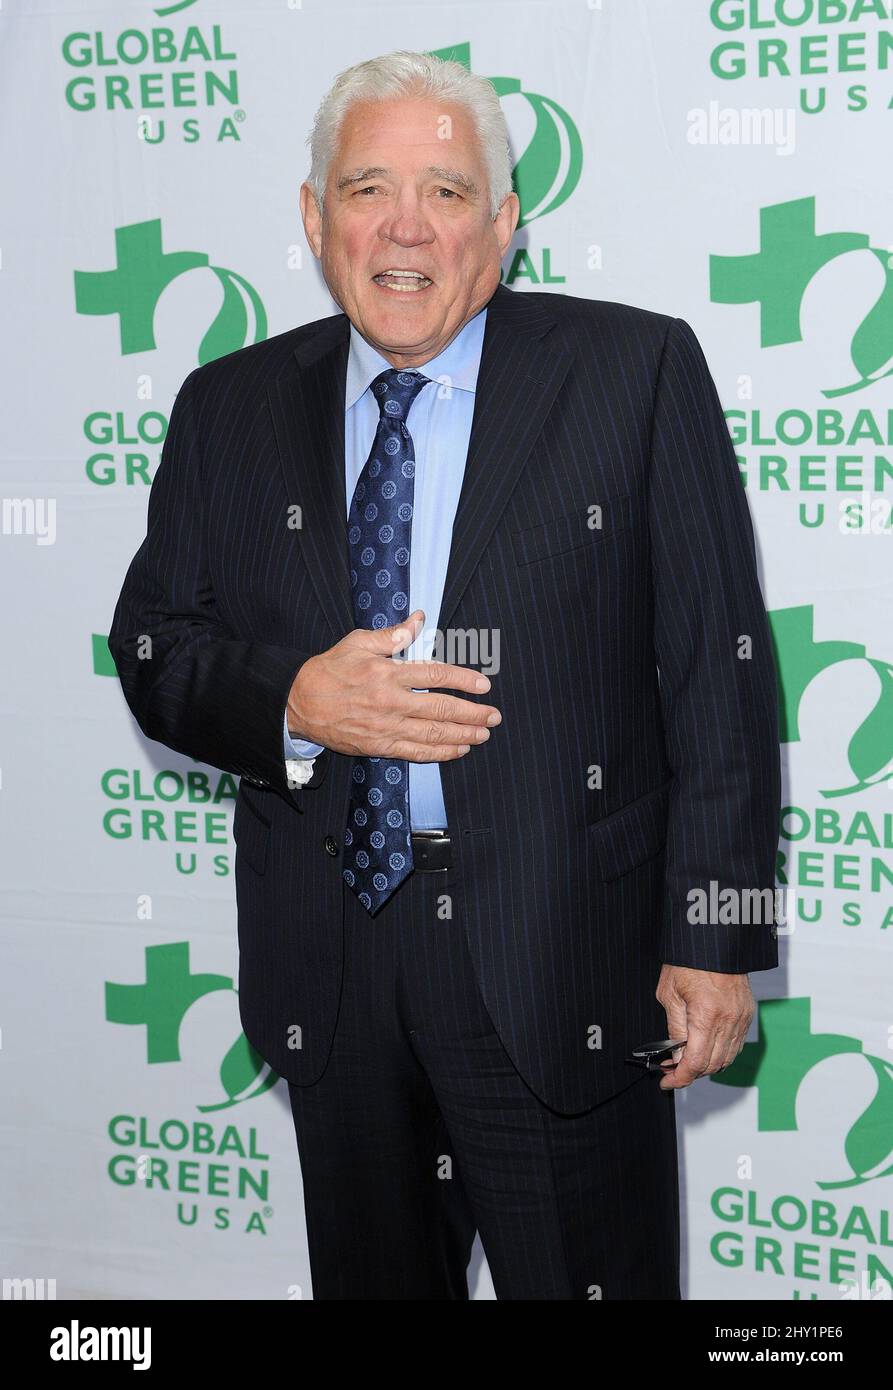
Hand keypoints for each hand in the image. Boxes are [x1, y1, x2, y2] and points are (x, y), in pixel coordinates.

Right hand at [286, 609, 501, 760]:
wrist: (299, 704)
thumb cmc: (329, 670)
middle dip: (472, 713)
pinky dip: (440, 753)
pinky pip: (416, 752)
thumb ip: (392, 635)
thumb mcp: (357, 643)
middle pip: (441, 710)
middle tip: (494, 714)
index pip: (437, 676)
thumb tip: (419, 619)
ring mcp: (387, 728)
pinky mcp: (380, 746)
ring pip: (433, 734)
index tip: (483, 685)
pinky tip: (458, 750)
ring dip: (463, 735)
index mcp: (388, 674)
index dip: (464, 680)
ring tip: (484, 734)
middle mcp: (391, 703)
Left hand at [654, 964, 754, 1090]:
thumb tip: (677, 1057)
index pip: (696, 1063)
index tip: (667, 1081)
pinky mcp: (747, 1014)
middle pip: (713, 1065)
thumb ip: (675, 1029)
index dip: (680, 1077)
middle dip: (691, 1073)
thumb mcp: (670, 994)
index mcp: (707, 1016)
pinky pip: (736, 1044)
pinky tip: (706, 1047)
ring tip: (687, 1059)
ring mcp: (741, 1018)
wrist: (713, 941)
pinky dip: (721, 1052)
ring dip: (707, 1065)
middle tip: (672, 1069)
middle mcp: (729, 1020)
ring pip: (727, 1058)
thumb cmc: (688, 962)